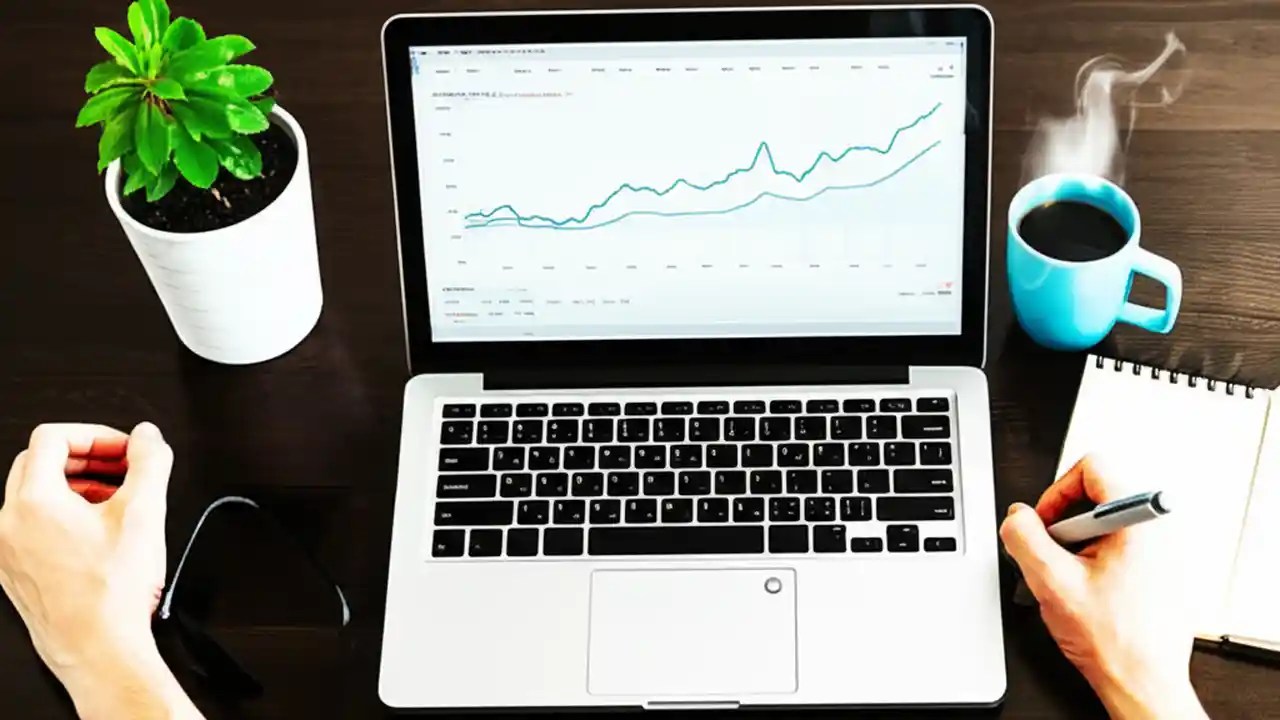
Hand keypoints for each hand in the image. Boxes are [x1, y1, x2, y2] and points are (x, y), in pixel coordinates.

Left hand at [0, 423, 201, 719]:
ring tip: (115, 501)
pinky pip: (31, 526)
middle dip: (86, 458)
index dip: (95, 434)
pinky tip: (99, 534)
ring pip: (34, 495)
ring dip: (76, 486)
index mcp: (33, 502)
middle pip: (39, 463)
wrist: (97, 648)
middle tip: (121, 468)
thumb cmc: (112, 594)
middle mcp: (9, 523)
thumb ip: (150, 463)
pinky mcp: (14, 571)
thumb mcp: (145, 514)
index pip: (53, 438)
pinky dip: (62, 516)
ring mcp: (7, 549)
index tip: (123, 449)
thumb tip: (148, 438)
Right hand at [1000, 455, 1206, 719]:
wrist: (1143, 683)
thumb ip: (1024, 538)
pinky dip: (1092, 561)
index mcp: (1139, 521)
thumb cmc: (1113, 641)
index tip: (1045, 523)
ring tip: (1072, 580)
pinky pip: (1117, 545)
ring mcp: (1161, 550)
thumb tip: (1016, 517)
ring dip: (1076, 546)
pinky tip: (1088, 592)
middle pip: (1095, 495)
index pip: (1092, 467)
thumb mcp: (1051, 582)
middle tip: (1056, 558)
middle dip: (1063, 525)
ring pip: (1102, 523)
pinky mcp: (1158, 569)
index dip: (1056, 491)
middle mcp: (1157, 529)